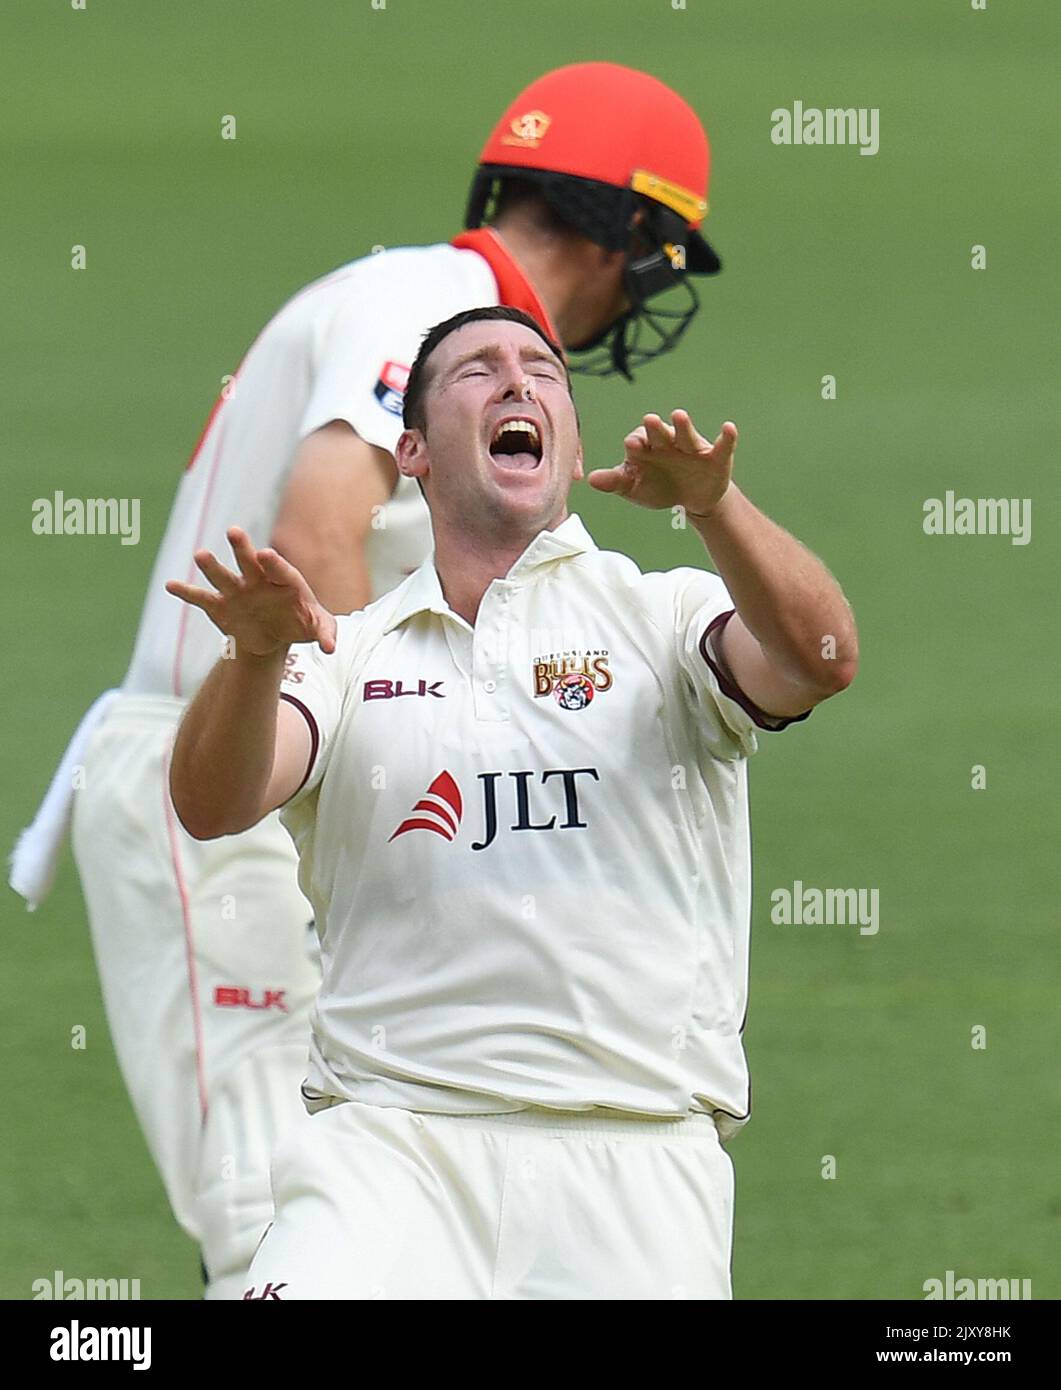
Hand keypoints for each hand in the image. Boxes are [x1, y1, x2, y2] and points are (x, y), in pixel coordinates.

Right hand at [166, 527, 336, 656]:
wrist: (276, 635)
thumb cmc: (300, 623)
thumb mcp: (317, 627)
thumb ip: (326, 632)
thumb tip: (331, 648)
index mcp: (284, 580)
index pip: (280, 569)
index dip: (274, 562)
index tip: (266, 554)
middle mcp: (258, 580)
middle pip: (250, 561)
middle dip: (242, 547)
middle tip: (234, 532)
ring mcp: (237, 591)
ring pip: (223, 576)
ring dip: (212, 566)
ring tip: (200, 554)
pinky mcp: (220, 605)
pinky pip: (201, 598)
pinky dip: (186, 592)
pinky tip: (171, 585)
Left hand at [587, 410, 737, 517]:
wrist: (691, 499)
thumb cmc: (658, 486)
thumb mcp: (635, 488)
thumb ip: (615, 482)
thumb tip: (591, 479)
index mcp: (646, 449)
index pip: (638, 442)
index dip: (635, 445)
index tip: (632, 447)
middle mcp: (668, 443)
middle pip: (659, 433)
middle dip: (655, 428)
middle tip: (648, 420)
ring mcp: (692, 447)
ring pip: (686, 433)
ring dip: (683, 425)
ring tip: (679, 416)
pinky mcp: (716, 456)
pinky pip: (723, 444)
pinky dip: (727, 437)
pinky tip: (729, 428)